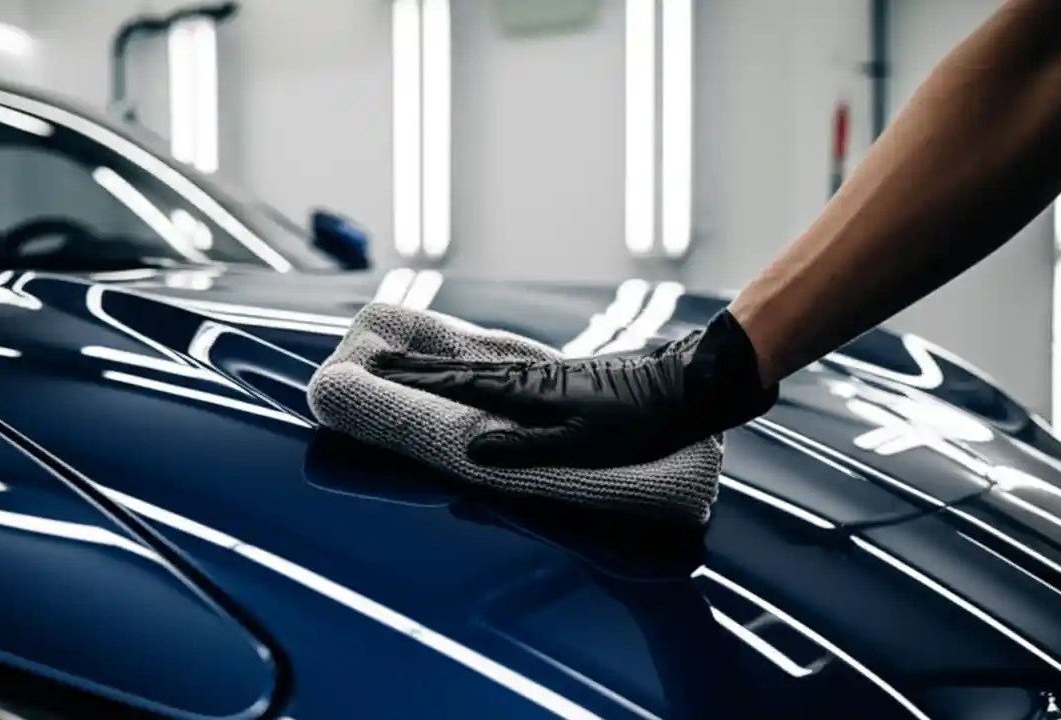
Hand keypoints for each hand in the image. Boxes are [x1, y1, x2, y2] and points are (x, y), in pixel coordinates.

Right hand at [370, 310, 777, 467]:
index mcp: (527, 395)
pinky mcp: (561, 378)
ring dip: (441, 369)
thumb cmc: (637, 426)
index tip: (376, 370)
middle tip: (376, 361)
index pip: (457, 387)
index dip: (415, 382)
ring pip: (479, 370)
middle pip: (460, 372)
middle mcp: (528, 379)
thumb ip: (524, 449)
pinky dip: (474, 372)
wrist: (684, 388)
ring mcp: (544, 375)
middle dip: (417, 370)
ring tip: (411, 368)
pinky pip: (501, 372)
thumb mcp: (582, 447)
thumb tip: (471, 451)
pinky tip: (474, 375)